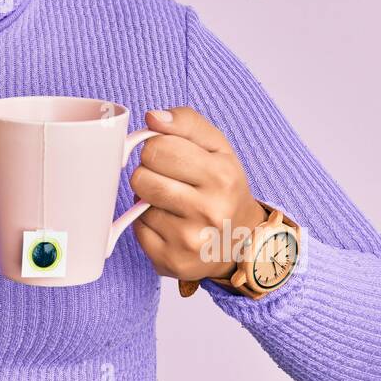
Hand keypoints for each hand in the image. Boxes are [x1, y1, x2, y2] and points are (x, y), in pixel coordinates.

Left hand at [128, 106, 267, 286]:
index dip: (157, 148)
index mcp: (221, 176)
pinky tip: (170, 225)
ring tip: (173, 202)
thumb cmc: (223, 186)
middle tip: (171, 180)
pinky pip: (137, 230)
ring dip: (149, 199)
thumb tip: (152, 117)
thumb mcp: (216, 146)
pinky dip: (148, 225)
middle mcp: (208, 211)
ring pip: (137, 203)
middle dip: (150, 172)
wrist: (242, 240)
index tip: (170, 156)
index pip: (157, 148)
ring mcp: (189, 241)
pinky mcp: (171, 262)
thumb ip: (185, 122)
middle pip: (141, 176)